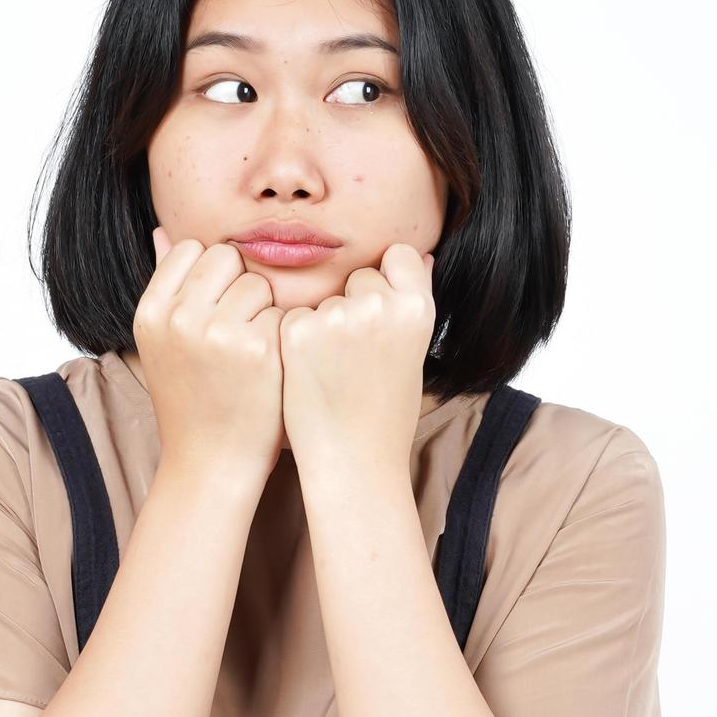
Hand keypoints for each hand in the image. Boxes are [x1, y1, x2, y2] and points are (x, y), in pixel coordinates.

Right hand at [134, 224, 284, 486]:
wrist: (213, 462)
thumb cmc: (194, 398)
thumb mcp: (165, 341)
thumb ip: (167, 284)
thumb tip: (162, 228)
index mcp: (151, 312)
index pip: (193, 248)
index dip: (212, 276)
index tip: (214, 312)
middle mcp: (178, 318)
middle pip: (227, 257)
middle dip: (239, 286)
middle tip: (237, 331)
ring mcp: (218, 333)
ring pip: (258, 282)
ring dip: (264, 310)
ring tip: (250, 353)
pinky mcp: (259, 349)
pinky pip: (283, 311)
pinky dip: (283, 335)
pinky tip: (270, 367)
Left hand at [277, 242, 435, 484]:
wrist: (353, 461)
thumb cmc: (386, 412)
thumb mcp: (414, 352)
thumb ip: (413, 301)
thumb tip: (422, 255)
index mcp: (417, 309)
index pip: (399, 255)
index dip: (388, 278)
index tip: (381, 310)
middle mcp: (379, 306)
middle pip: (359, 277)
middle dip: (353, 305)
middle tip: (356, 357)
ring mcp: (337, 317)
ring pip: (325, 299)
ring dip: (323, 325)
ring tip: (335, 372)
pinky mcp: (298, 332)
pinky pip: (295, 317)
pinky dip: (297, 342)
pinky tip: (311, 375)